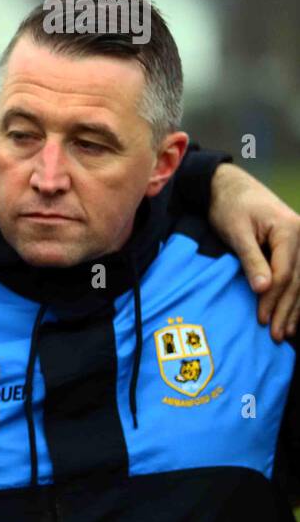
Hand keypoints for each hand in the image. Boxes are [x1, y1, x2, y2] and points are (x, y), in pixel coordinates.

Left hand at [209, 164, 299, 341]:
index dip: (273, 299)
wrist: (229, 186)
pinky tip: (293, 314)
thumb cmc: (228, 206)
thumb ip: (251, 260)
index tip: (262, 319)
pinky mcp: (296, 246)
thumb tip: (263, 289)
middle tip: (276, 335)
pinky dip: (296, 295)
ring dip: (295, 308)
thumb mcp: (235, 232)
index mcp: (290, 230)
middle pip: (297, 281)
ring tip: (286, 332)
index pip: (284, 274)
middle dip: (286, 309)